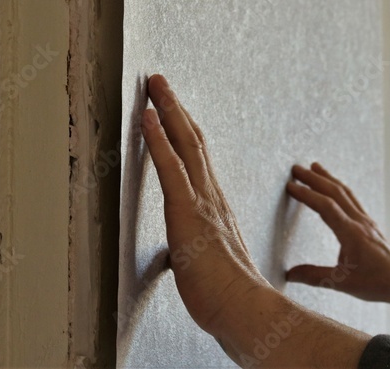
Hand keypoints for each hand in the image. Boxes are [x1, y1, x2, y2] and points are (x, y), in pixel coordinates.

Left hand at [140, 74, 271, 335]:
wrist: (242, 308)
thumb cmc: (227, 294)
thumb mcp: (206, 262)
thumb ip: (196, 248)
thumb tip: (184, 253)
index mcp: (216, 206)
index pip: (197, 160)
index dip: (183, 131)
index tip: (172, 109)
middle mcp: (212, 195)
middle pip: (193, 140)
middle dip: (175, 107)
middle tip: (160, 81)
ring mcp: (202, 200)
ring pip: (185, 143)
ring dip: (167, 109)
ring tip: (154, 84)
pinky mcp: (187, 210)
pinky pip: (170, 166)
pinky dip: (158, 138)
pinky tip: (147, 116)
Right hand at [285, 163, 389, 304]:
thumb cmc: (377, 282)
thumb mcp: (343, 284)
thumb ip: (315, 277)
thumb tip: (289, 274)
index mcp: (352, 234)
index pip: (326, 207)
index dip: (307, 195)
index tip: (291, 187)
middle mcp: (359, 222)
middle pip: (335, 192)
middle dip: (314, 178)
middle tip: (296, 169)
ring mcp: (365, 220)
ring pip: (345, 192)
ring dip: (328, 178)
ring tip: (314, 167)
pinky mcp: (368, 222)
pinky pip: (351, 198)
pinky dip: (339, 187)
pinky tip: (334, 185)